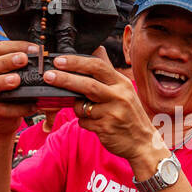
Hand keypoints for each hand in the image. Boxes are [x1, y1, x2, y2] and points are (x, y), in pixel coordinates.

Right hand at [0, 40, 39, 134]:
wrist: (3, 119)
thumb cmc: (10, 94)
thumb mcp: (15, 76)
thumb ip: (24, 67)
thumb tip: (42, 56)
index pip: (0, 49)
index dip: (16, 46)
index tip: (34, 49)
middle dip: (7, 61)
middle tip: (23, 59)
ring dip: (2, 81)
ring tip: (17, 80)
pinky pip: (2, 109)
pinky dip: (18, 108)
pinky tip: (31, 105)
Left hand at [44, 50, 160, 167]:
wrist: (143, 142)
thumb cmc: (130, 114)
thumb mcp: (124, 90)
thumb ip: (108, 71)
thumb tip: (97, 49)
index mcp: (121, 83)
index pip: (97, 67)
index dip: (76, 62)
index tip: (59, 61)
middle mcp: (119, 96)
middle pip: (87, 85)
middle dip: (64, 79)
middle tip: (48, 76)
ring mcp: (112, 113)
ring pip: (81, 106)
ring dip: (77, 108)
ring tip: (87, 110)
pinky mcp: (105, 128)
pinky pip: (83, 122)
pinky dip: (84, 122)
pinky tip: (95, 124)